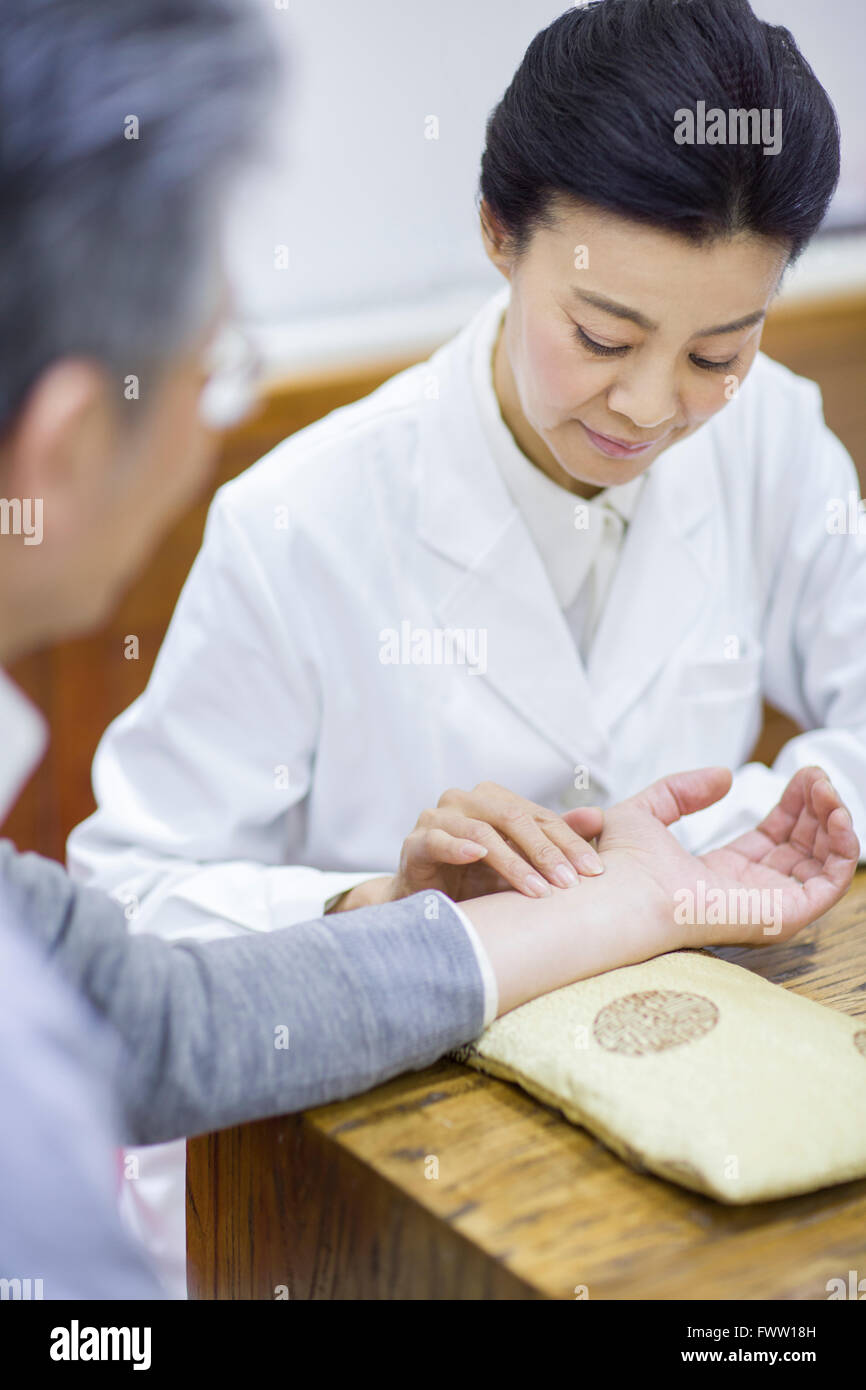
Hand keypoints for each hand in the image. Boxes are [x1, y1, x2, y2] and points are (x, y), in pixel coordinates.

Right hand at [388, 782, 605, 901]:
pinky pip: (438, 840)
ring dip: (513, 863)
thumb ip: (554, 841)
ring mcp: (438, 818)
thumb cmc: (477, 882)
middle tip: (570, 884)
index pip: (540, 817)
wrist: (428, 906)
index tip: (595, 872)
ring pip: (482, 832)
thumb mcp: (522, 863)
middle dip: (546, 853)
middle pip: (514, 818)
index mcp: (495, 799)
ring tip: (538, 890)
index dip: (569, 843)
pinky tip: (476, 857)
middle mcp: (466, 800)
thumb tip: (598, 818)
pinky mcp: (416, 842)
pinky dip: (458, 847)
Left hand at [589, 764, 858, 946]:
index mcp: (722, 873)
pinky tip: (836, 814)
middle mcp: (749, 891)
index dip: (793, 804)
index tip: (804, 774)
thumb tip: (726, 776)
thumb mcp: (649, 811)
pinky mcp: (784, 915)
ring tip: (826, 789)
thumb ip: (683, 790)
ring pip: (822, 862)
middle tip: (817, 776)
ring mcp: (769, 906)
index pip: (774, 837)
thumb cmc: (622, 861)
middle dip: (816, 807)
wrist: (620, 888)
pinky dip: (844, 847)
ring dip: (833, 821)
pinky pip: (831, 883)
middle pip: (802, 846)